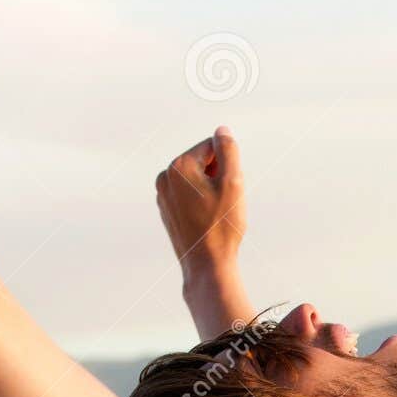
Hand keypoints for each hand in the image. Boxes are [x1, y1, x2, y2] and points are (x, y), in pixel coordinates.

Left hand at [156, 128, 246, 279]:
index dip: (228, 166)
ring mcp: (162, 195)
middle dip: (218, 176)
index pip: (212, 146)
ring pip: (197, 179)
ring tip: (215, 214)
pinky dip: (202, 202)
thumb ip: (228, 150)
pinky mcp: (166, 209)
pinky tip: (207, 221)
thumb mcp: (233, 183)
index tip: (228, 190)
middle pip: (203, 161)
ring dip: (211, 189)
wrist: (206, 265)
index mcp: (178, 166)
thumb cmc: (221, 227)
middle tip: (223, 204)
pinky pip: (189, 195)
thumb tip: (222, 131)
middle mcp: (165, 177)